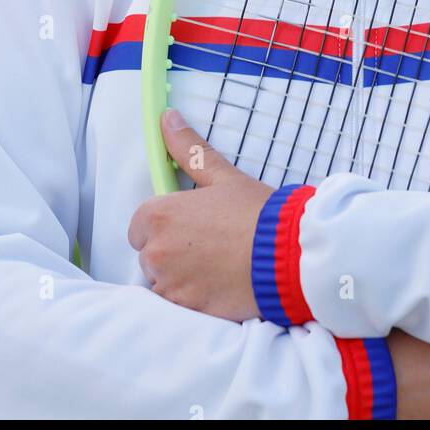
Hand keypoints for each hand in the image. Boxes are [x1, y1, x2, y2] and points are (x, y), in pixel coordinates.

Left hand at [127, 110, 271, 320]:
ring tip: (216, 268)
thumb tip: (168, 119)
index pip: (140, 226)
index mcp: (159, 216)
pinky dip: (191, 301)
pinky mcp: (187, 311)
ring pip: (162, 283)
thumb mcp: (223, 177)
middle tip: (210, 245)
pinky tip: (217, 288)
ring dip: (181, 279)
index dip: (165, 225)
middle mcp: (157, 252)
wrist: (289, 255)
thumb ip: (189, 150)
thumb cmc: (257, 213)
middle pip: (150, 255)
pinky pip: (176, 307)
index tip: (190, 226)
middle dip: (172, 252)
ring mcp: (170, 286)